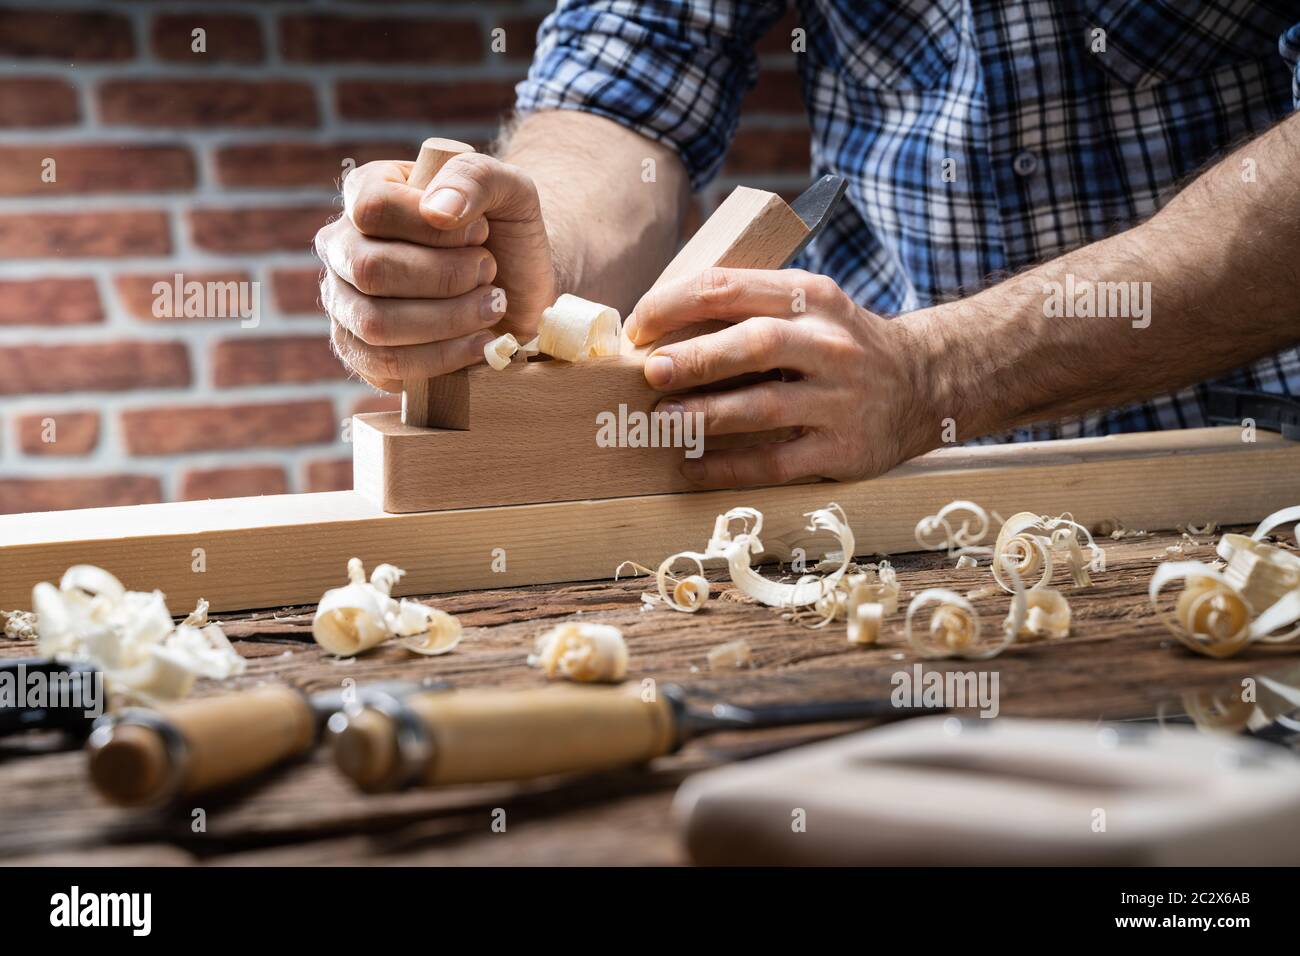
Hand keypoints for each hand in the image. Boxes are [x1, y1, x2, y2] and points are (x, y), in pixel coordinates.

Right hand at [315, 154, 555, 390]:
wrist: (519, 288)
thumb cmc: (507, 233)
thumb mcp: (510, 189)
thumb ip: (475, 177)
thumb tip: (437, 210)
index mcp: (367, 193)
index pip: (372, 208)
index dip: (432, 228)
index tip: (481, 232)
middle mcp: (344, 247)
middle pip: (371, 270)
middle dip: (446, 278)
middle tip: (489, 272)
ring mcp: (345, 302)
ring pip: (376, 323)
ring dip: (448, 319)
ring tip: (491, 307)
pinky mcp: (361, 352)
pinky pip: (385, 365)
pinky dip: (443, 358)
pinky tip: (480, 343)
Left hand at [625, 268, 933, 486]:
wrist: (925, 384)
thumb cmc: (840, 344)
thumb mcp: (809, 307)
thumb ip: (749, 310)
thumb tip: (659, 332)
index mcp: (810, 297)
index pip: (731, 287)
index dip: (676, 304)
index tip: (639, 326)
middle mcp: (828, 344)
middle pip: (753, 344)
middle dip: (695, 358)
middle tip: (650, 372)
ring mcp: (839, 399)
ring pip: (763, 407)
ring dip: (706, 415)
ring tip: (662, 422)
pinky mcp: (843, 449)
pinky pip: (777, 462)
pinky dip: (729, 468)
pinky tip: (691, 468)